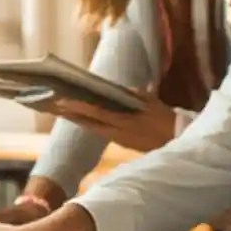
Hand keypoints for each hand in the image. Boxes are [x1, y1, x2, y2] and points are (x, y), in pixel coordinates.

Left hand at [52, 88, 175, 152]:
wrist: (177, 140)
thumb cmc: (166, 118)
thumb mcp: (152, 102)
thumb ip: (136, 94)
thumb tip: (123, 88)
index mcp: (125, 122)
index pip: (97, 113)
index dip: (79, 108)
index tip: (63, 102)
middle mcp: (118, 133)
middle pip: (89, 124)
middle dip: (71, 115)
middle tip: (54, 106)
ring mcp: (119, 139)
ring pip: (93, 128)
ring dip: (78, 120)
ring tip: (63, 111)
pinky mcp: (122, 142)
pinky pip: (101, 132)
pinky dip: (90, 124)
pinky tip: (81, 119)